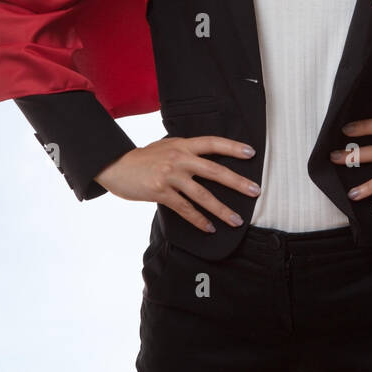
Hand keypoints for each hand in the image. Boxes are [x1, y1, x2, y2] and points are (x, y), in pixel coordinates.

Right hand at [94, 134, 259, 231]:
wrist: (115, 166)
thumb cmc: (143, 158)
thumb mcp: (166, 146)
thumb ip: (185, 149)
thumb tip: (205, 154)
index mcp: (182, 145)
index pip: (212, 143)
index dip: (232, 147)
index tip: (251, 153)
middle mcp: (179, 158)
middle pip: (214, 170)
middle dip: (237, 182)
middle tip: (255, 191)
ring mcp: (170, 176)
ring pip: (202, 195)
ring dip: (221, 209)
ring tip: (236, 220)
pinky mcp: (160, 192)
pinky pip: (184, 209)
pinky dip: (199, 220)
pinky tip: (209, 228)